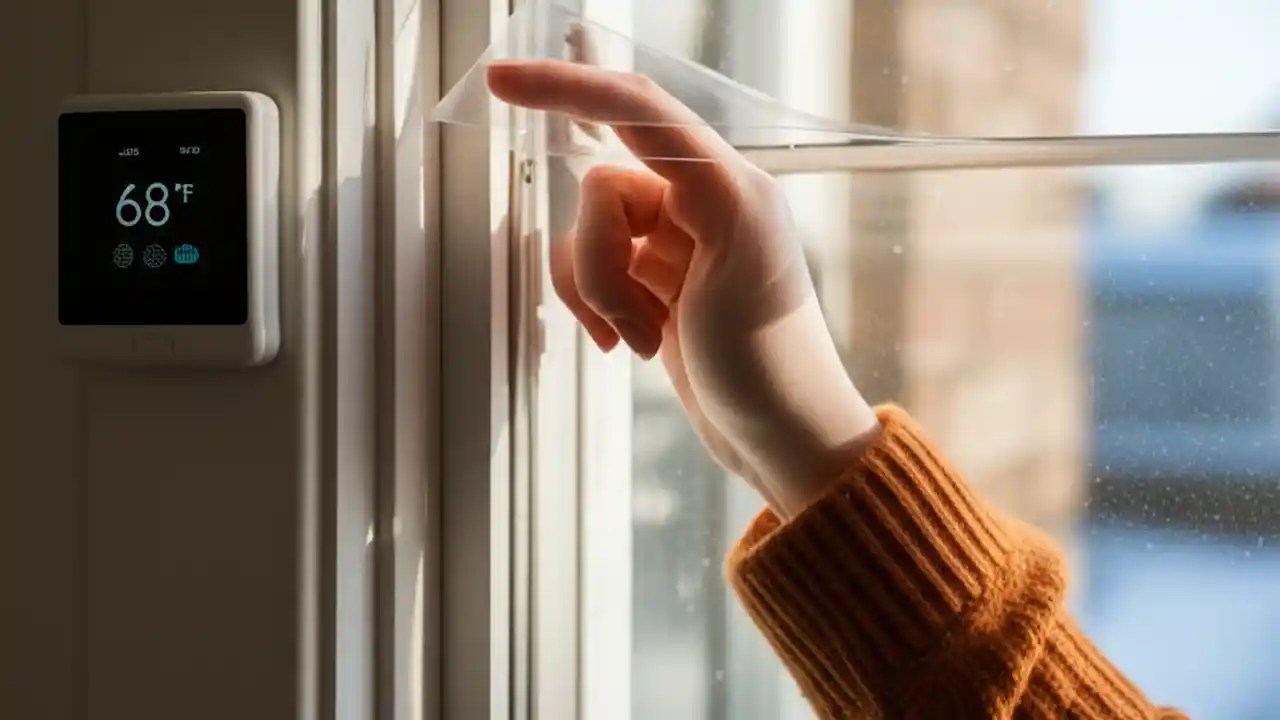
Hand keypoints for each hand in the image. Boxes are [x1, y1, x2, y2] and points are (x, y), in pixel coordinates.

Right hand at [488, 61, 879, 516]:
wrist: (779, 436)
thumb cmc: (771, 360)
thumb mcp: (738, 257)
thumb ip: (679, 187)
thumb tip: (607, 169)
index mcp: (728, 184)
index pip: (636, 111)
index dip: (566, 87)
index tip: (501, 81)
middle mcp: (700, 202)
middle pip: (598, 190)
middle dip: (598, 260)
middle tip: (639, 324)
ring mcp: (671, 245)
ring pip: (586, 234)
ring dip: (601, 294)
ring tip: (645, 340)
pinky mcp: (652, 283)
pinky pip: (589, 270)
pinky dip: (597, 308)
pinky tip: (633, 344)